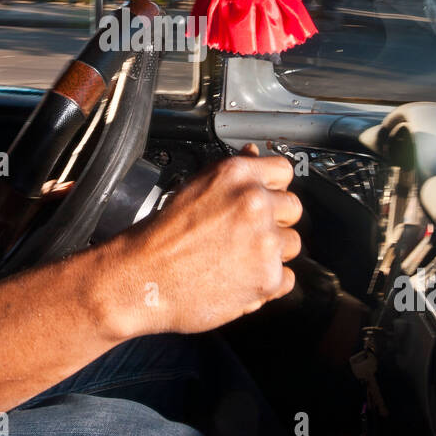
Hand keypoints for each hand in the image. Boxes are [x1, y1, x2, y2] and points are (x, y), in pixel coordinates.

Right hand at [105, 144, 301, 336]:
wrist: (143, 278)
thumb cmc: (161, 237)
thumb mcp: (195, 187)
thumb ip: (234, 172)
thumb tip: (254, 154)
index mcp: (238, 176)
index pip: (283, 171)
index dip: (273, 187)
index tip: (265, 198)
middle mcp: (255, 204)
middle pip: (293, 208)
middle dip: (275, 221)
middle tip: (246, 233)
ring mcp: (265, 242)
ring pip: (292, 244)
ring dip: (273, 252)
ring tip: (239, 257)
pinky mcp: (268, 277)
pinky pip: (288, 278)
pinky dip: (270, 281)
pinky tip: (242, 277)